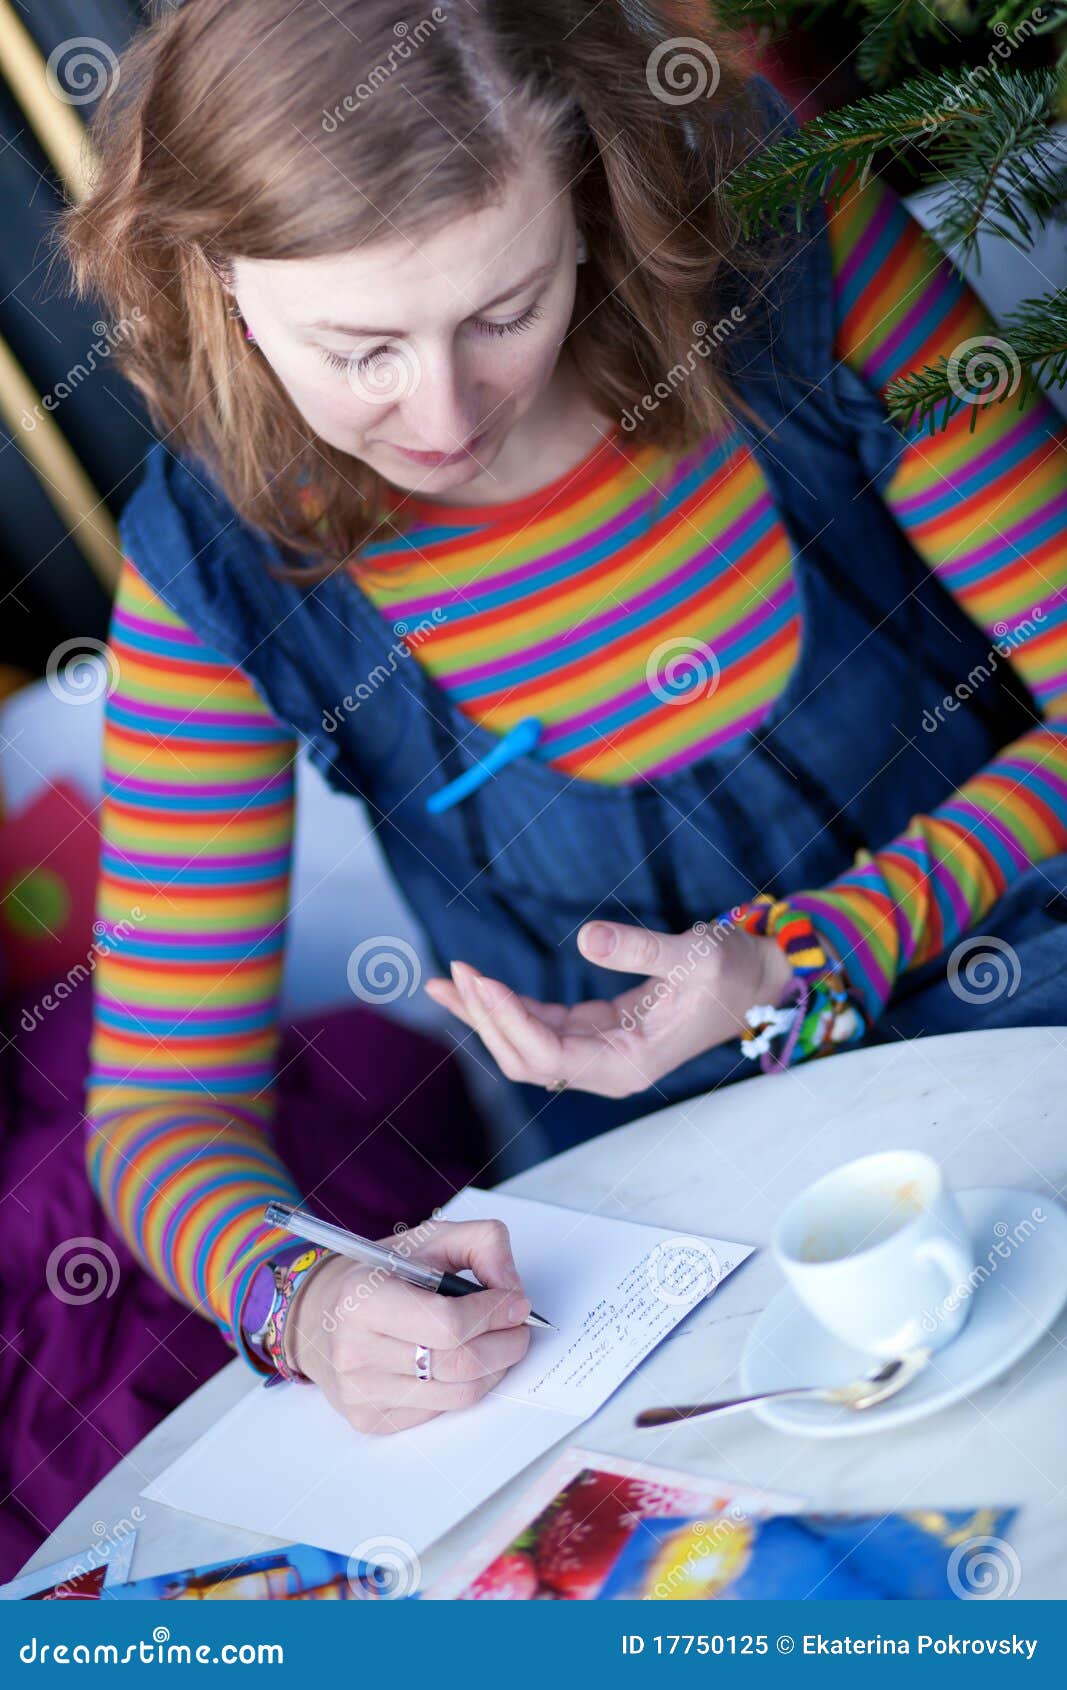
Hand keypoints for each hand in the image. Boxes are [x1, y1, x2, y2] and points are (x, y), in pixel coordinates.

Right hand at [283, 1218, 531, 1433]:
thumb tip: (512, 1287)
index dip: (494, 1314)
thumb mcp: (427, 1239)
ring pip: (457, 1395)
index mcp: (364, 1300)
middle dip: (506, 1345)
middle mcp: (355, 1352)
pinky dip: (463, 1387)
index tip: (516, 1303)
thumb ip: (480, 1243)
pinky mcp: (371, 1420)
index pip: (449, 1324)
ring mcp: (361, 1393)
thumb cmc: (379, 1276)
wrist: (319, 1315)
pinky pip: (439, 1411)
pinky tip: (461, 1362)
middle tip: (519, 1328)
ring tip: (498, 1344)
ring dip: (493, 1369)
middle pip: (459, 1365)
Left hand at [424, 919, 792, 1099]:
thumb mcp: (695, 955)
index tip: (481, 981)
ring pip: (523, 1045)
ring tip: (445, 982)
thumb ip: (641, 948)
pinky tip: (473, 986)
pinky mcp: (593, 1032)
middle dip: (487, 1018)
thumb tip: (587, 936)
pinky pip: (537, 1026)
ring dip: (485, 1015)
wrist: (755, 981)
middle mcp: (606, 1069)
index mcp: (627, 1066)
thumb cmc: (731, 972)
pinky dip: (504, 1006)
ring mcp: (597, 1054)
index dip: (509, 1021)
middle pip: (525, 1058)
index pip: (549, 1056)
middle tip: (455, 973)